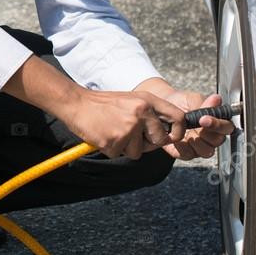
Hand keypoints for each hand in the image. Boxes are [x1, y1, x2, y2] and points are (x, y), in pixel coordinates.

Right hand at [61, 88, 186, 159]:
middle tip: (130, 134)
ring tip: (113, 131)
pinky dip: (112, 149)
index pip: (178, 117)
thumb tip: (166, 135)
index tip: (171, 137)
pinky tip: (104, 135)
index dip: (178, 131)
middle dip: (148, 144)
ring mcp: (128, 127)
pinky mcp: (115, 140)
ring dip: (126, 147)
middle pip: (159, 140)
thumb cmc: (104, 104)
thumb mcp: (131, 100)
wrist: (77, 103)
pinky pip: (121, 154)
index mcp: (147, 100)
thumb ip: (149, 114)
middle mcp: (141, 112)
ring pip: (138, 151)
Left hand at [157, 89, 234, 160]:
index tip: (204, 118)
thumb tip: (217, 99)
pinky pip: (188, 155)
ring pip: (206, 151)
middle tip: (195, 124)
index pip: (226, 127)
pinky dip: (182, 147)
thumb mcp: (193, 100)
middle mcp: (211, 136)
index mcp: (217, 122)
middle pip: (218, 141)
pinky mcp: (186, 153)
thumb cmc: (182, 103)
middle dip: (207, 133)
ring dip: (196, 142)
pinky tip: (177, 137)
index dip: (218, 125)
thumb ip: (206, 103)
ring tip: (186, 131)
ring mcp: (200, 146)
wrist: (163, 108)